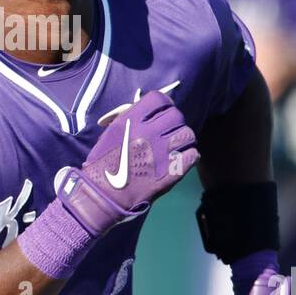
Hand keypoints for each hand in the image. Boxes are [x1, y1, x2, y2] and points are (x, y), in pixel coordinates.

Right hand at [19, 90, 198, 279]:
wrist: (102, 194)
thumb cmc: (103, 163)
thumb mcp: (111, 133)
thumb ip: (129, 119)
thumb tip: (148, 110)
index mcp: (131, 121)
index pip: (159, 99)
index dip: (164, 104)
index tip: (164, 112)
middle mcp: (148, 133)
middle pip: (176, 116)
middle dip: (175, 122)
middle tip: (170, 132)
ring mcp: (162, 152)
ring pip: (188, 134)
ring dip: (184, 139)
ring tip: (177, 146)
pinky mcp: (171, 172)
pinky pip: (193, 155)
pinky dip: (189, 157)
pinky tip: (181, 160)